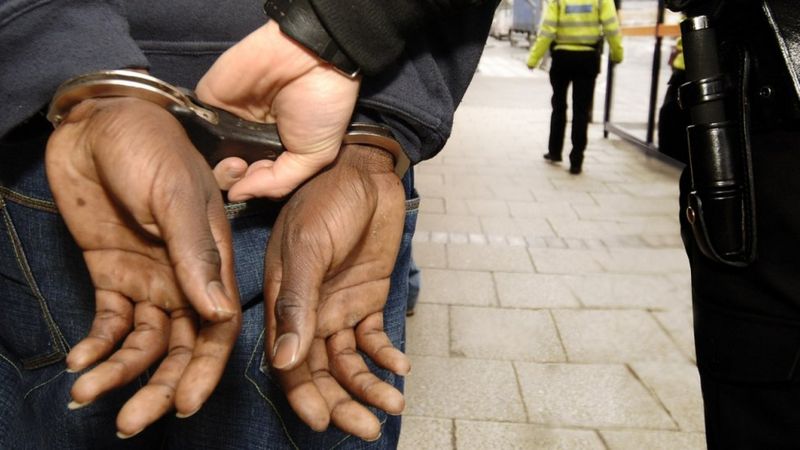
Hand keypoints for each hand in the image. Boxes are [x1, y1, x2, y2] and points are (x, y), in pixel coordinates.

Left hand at [46, 97, 241, 437]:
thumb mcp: (175, 197)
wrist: (97, 124)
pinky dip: (96, 345)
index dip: (205, 369)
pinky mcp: (113, 275)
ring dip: (119, 372)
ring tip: (88, 394)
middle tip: (133, 420)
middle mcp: (185, 278)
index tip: (185, 404)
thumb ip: (196, 254)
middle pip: (180, 346)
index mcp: (213, 260)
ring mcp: (149, 279)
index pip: (218, 327)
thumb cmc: (149, 149)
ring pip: (142, 342)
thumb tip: (220, 314)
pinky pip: (109, 322)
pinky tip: (79, 362)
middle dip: (160, 386)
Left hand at [197, 21, 360, 199]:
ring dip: (218, 166)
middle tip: (245, 169)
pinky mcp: (210, 100)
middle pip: (228, 171)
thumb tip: (238, 197)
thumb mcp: (314, 156)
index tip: (261, 180)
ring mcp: (228, 118)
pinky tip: (220, 141)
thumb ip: (278, 182)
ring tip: (236, 160)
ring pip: (209, 155)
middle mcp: (250, 136)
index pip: (254, 179)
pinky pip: (197, 128)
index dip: (254, 187)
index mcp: (277, 149)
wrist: (309, 58)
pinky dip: (202, 140)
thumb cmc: (322, 106)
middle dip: (233, 180)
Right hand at [263, 144, 409, 439]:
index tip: (323, 421)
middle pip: (321, 371)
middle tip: (367, 429)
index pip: (288, 361)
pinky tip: (400, 366)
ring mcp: (339, 307)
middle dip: (342, 402)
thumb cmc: (328, 199)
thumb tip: (285, 361)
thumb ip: (297, 304)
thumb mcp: (308, 248)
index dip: (304, 394)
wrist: (367, 169)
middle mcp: (309, 311)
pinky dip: (386, 356)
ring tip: (394, 403)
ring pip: (350, 362)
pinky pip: (374, 338)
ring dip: (369, 386)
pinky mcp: (367, 299)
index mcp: (284, 300)